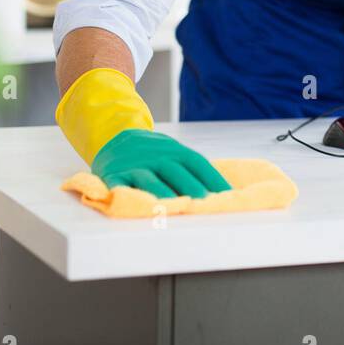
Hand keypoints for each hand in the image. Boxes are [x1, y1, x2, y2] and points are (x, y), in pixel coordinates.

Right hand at [91, 129, 231, 198]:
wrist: (116, 138)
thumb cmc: (155, 156)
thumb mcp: (174, 155)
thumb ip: (194, 172)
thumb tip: (224, 194)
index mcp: (176, 152)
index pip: (197, 163)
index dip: (213, 179)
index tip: (229, 195)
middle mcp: (157, 157)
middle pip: (176, 170)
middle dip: (190, 186)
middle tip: (203, 202)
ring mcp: (135, 166)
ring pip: (149, 179)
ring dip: (162, 192)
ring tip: (173, 206)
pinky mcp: (114, 176)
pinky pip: (121, 186)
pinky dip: (129, 196)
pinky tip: (138, 206)